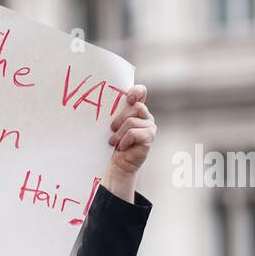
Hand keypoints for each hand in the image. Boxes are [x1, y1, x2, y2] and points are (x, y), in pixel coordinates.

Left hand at [102, 84, 154, 202]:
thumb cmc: (113, 143)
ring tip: (114, 142)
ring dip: (119, 133)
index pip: (141, 92)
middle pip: (135, 107)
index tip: (128, 98)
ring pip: (131, 121)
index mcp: (136, 110)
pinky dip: (124, 141)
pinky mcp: (150, 137)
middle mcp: (146, 116)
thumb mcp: (112, 126)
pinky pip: (134, 133)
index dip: (136, 91)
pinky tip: (122, 147)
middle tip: (112, 130)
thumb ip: (114, 113)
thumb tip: (104, 100)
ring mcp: (150, 126)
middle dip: (119, 119)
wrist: (117, 164)